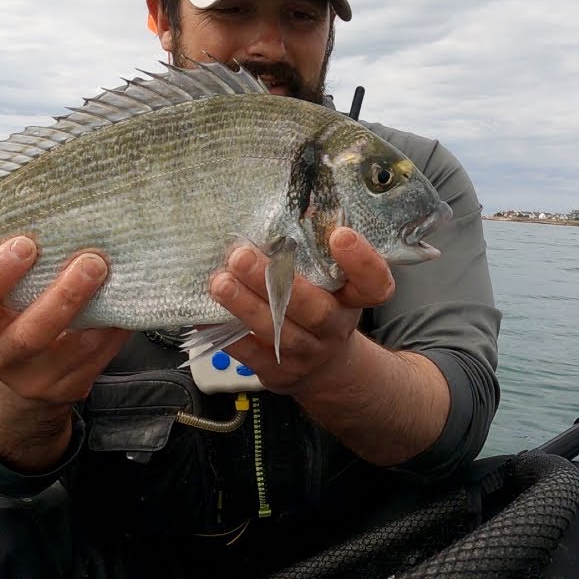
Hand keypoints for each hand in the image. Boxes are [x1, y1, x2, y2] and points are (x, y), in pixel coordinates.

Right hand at [0, 235, 129, 407]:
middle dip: (64, 296)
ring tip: (117, 277)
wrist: (20, 384)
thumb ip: (7, 260)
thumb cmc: (11, 320)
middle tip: (91, 261)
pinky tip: (127, 302)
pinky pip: (99, 358)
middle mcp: (2, 356)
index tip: (25, 243)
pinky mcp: (70, 389)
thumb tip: (18, 193)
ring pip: (75, 349)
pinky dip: (115, 328)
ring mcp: (37, 379)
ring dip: (100, 311)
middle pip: (31, 333)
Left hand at [210, 227, 394, 394]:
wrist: (323, 366)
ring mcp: (307, 353)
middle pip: (313, 309)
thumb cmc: (319, 305)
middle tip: (241, 256)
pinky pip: (249, 353)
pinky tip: (205, 313)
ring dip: (245, 305)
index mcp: (353, 299)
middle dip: (275, 282)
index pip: (373, 284)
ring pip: (277, 331)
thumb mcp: (330, 281)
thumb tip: (284, 206)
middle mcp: (334, 327)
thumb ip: (314, 251)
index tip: (340, 236)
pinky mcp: (278, 372)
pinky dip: (224, 333)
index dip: (361, 261)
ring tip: (219, 282)